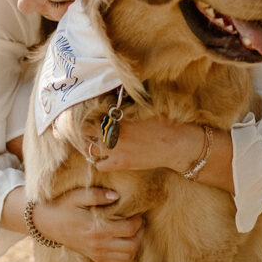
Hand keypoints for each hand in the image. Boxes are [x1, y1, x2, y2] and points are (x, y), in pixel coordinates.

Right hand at [31, 187, 143, 261]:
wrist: (46, 223)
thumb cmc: (62, 206)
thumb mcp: (77, 195)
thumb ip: (97, 195)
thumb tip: (117, 196)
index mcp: (96, 228)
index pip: (128, 229)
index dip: (137, 220)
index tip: (136, 211)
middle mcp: (98, 244)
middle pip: (132, 245)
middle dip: (139, 232)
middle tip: (136, 221)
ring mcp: (96, 253)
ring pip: (128, 256)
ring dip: (134, 243)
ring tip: (131, 230)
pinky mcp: (95, 258)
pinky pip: (119, 261)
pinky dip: (126, 253)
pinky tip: (122, 239)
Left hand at [87, 114, 203, 173]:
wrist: (175, 145)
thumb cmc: (164, 123)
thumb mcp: (145, 107)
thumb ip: (128, 104)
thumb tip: (119, 94)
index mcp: (118, 118)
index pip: (92, 114)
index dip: (89, 113)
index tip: (89, 113)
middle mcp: (113, 134)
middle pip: (86, 131)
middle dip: (85, 128)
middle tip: (88, 127)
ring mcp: (115, 150)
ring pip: (89, 149)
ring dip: (89, 145)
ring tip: (94, 142)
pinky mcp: (120, 164)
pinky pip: (100, 166)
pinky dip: (99, 162)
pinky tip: (104, 157)